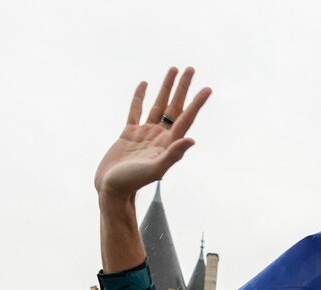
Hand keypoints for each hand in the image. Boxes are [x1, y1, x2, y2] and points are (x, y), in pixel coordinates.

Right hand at [94, 67, 210, 199]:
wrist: (112, 190)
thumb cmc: (133, 182)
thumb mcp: (155, 168)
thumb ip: (173, 154)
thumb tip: (191, 140)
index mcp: (168, 143)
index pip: (186, 118)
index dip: (197, 103)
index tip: (208, 88)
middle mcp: (159, 136)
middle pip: (174, 106)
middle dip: (183, 88)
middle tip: (191, 69)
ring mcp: (145, 134)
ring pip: (158, 105)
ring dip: (166, 88)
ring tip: (173, 70)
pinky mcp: (129, 134)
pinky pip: (136, 110)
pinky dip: (140, 97)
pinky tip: (145, 84)